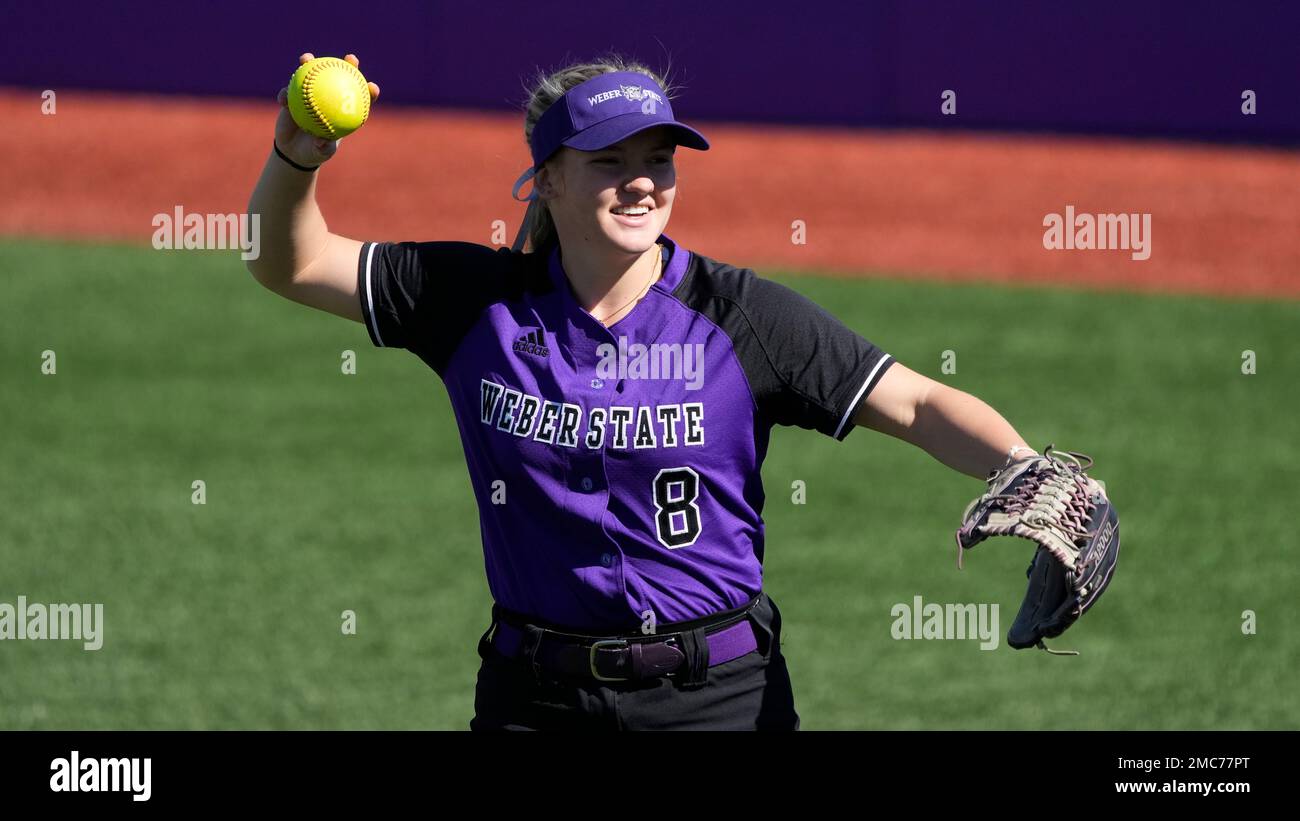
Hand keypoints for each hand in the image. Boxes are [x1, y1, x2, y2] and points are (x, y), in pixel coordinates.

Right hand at [274, 53, 380, 167]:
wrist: (295, 150)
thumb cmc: (314, 151)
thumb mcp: (321, 152)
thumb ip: (324, 147)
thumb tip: (322, 142)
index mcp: (342, 111)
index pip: (360, 99)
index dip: (368, 91)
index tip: (372, 87)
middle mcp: (328, 98)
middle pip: (340, 77)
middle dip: (349, 65)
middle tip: (351, 58)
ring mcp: (310, 94)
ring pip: (311, 74)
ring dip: (309, 63)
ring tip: (306, 59)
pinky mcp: (292, 96)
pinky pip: (288, 92)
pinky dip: (285, 94)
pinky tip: (283, 98)